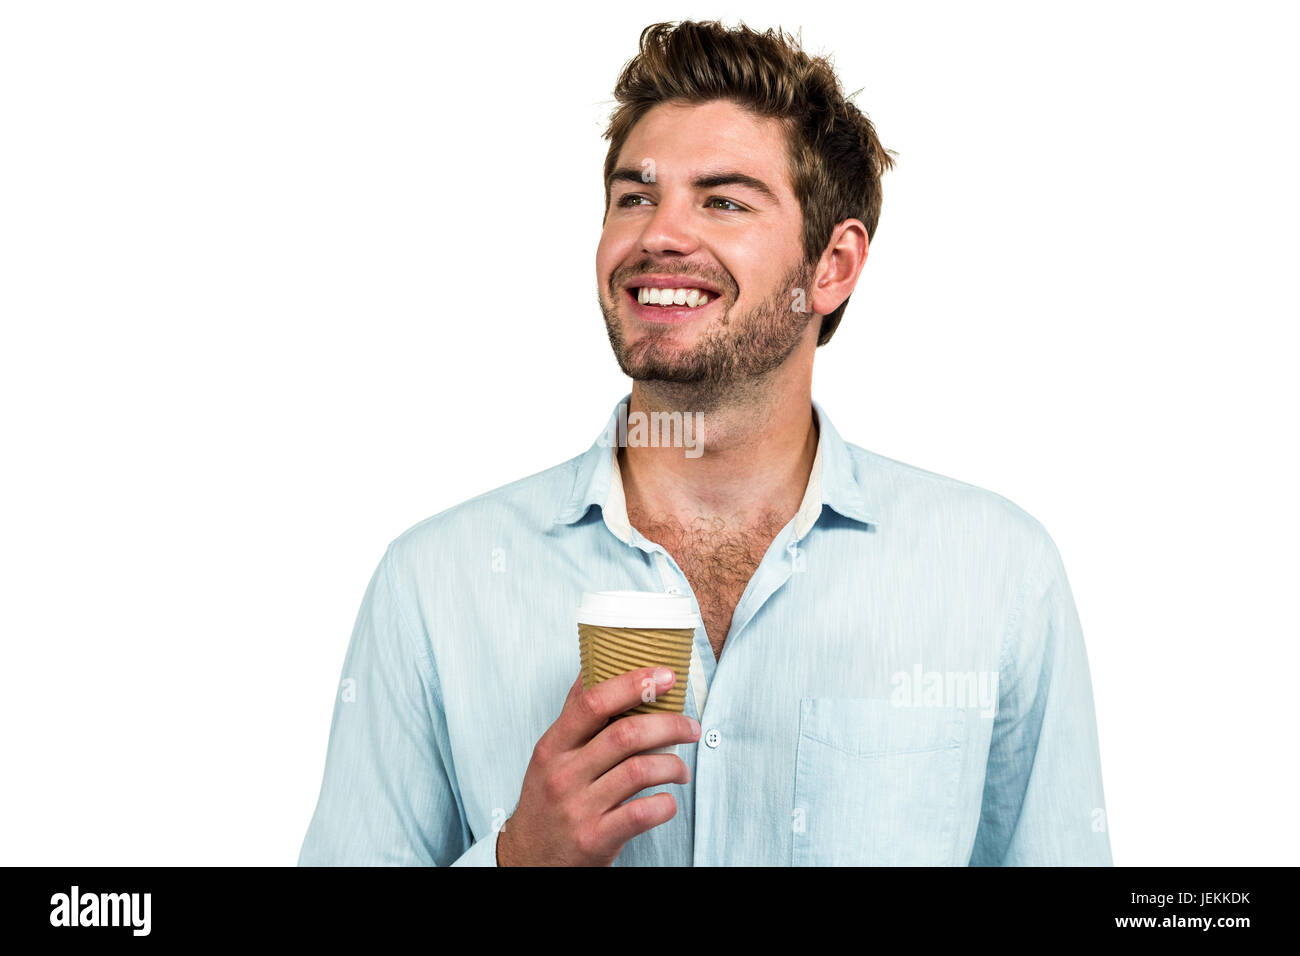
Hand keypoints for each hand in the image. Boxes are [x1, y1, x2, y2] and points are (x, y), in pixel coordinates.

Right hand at [496, 666, 700, 865]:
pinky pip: (642, 814)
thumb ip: (575, 714)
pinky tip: (667, 800)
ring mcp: (578, 808)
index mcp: (553, 746)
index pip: (592, 702)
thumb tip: (596, 664)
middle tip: (690, 726)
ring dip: (673, 765)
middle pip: (626, 735)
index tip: (665, 675)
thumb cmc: (548, 799)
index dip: (633, 684)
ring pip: (640, 771)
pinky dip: (665, 804)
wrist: (529, 858)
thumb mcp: (551, 754)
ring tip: (681, 769)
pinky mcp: (595, 839)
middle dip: (669, 725)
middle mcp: (563, 774)